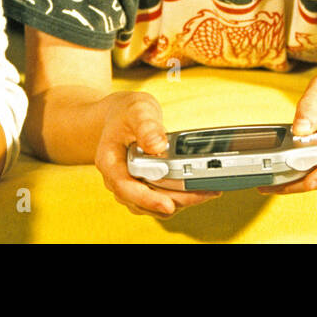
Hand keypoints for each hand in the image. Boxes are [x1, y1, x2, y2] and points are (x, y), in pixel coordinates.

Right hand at [94, 92, 219, 217]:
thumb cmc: (126, 113)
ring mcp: (131, 186)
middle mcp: (118, 179)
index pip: (124, 187)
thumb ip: (146, 126)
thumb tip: (157, 144)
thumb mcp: (137, 110)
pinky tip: (199, 189)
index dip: (146, 199)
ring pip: (155, 206)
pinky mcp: (144, 188)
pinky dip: (180, 197)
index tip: (168, 204)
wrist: (121, 116)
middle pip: (144, 202)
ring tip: (207, 191)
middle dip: (174, 201)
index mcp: (110, 162)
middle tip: (203, 193)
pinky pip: (161, 200)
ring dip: (180, 202)